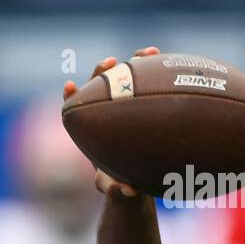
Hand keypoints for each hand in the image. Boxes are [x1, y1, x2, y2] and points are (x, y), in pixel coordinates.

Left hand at [63, 46, 159, 197]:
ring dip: (136, 64)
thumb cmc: (119, 187)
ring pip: (128, 81)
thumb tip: (127, 190)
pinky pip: (151, 88)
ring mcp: (125, 109)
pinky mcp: (144, 108)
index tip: (69, 85)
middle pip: (98, 88)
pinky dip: (160, 77)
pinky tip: (175, 65)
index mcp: (90, 131)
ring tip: (149, 52)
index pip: (75, 109)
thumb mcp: (115, 190)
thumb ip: (116, 190)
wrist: (134, 183)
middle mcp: (105, 116)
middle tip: (111, 62)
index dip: (71, 96)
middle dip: (102, 72)